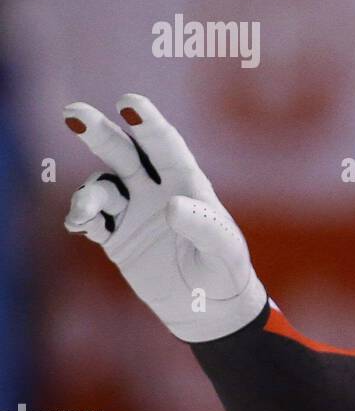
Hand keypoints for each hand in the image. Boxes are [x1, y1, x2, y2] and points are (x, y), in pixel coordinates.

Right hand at [62, 93, 266, 341]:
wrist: (208, 307)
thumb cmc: (225, 270)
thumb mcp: (223, 250)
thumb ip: (203, 226)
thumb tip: (171, 204)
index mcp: (188, 184)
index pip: (165, 147)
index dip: (148, 124)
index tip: (129, 102)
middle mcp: (157, 190)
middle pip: (124, 153)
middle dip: (100, 132)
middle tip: (74, 112)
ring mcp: (134, 211)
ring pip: (102, 186)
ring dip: (89, 193)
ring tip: (85, 213)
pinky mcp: (116, 237)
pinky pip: (91, 219)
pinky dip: (80, 218)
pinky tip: (80, 225)